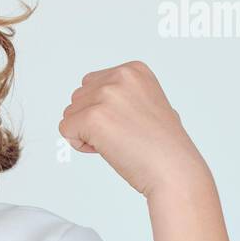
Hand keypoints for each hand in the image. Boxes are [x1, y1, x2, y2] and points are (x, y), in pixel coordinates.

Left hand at [58, 61, 210, 197]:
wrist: (174, 170)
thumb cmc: (163, 145)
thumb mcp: (148, 103)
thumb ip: (124, 95)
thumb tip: (100, 102)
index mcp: (133, 70)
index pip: (91, 85)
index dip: (104, 111)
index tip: (130, 124)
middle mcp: (120, 77)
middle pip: (78, 98)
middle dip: (92, 120)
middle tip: (123, 136)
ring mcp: (106, 95)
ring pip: (70, 114)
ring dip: (86, 133)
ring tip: (118, 142)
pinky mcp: (93, 117)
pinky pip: (65, 130)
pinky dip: (80, 145)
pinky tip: (107, 149)